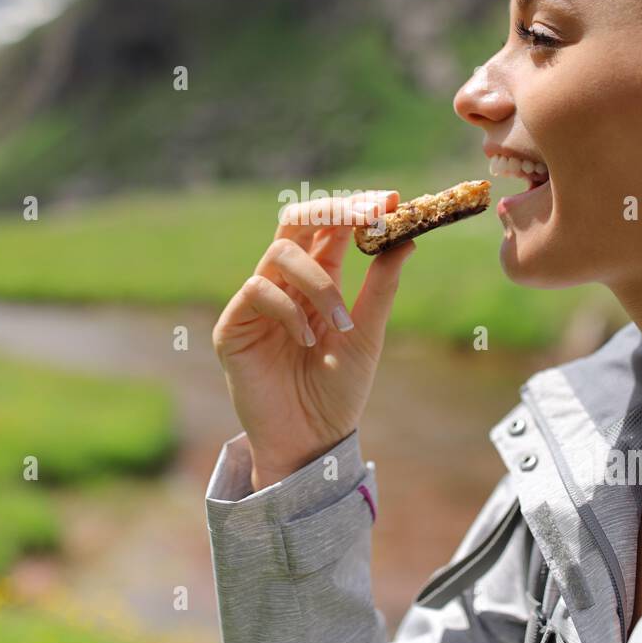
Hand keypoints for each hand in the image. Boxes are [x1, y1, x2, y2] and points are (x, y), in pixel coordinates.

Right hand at [212, 190, 415, 490]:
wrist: (311, 441)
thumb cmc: (338, 391)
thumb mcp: (368, 335)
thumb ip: (381, 287)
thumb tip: (407, 238)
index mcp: (318, 279)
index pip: (332, 227)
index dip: (358, 207)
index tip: (393, 201)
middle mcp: (286, 283)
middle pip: (297, 221)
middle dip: (334, 211)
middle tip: (368, 215)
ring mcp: (257, 301)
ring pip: (281, 253)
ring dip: (318, 281)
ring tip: (339, 324)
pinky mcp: (233, 325)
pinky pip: (257, 290)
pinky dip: (288, 309)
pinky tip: (305, 339)